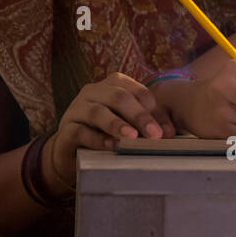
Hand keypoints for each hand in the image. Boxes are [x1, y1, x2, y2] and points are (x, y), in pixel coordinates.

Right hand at [49, 73, 177, 188]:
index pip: (137, 91)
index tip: (168, 130)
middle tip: (154, 134)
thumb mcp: (128, 123)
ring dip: (117, 124)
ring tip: (132, 137)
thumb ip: (147, 123)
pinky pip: (81, 131)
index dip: (154, 110)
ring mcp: (77, 109)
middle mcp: (93, 92)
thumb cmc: (107, 132)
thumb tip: (169, 132)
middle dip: (139, 115)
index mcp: (112, 84)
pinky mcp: (66, 129)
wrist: (73, 151)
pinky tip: (110, 146)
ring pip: (97, 111)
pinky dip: (97, 139)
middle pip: (118, 97)